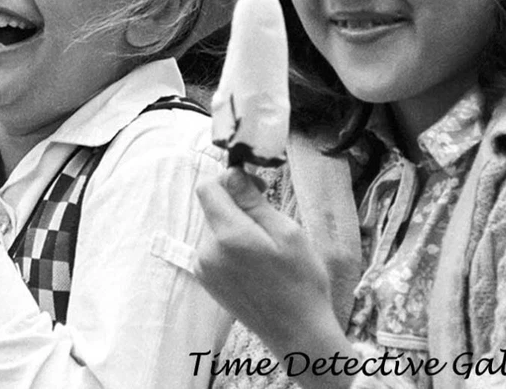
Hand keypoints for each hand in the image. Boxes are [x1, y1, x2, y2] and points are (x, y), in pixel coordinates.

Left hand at [195, 168, 351, 372]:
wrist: (297, 333)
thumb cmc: (301, 281)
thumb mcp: (287, 233)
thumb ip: (253, 202)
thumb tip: (232, 173)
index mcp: (228, 236)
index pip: (207, 187)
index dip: (231, 180)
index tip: (257, 189)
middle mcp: (207, 250)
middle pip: (212, 207)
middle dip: (236, 205)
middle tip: (269, 221)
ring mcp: (203, 267)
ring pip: (214, 227)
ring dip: (234, 226)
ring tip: (264, 248)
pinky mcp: (205, 280)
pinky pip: (212, 248)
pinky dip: (229, 246)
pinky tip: (253, 263)